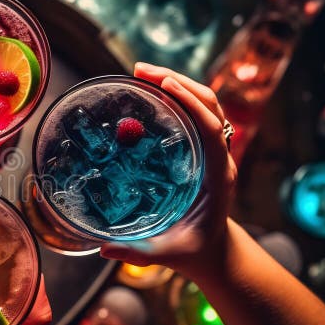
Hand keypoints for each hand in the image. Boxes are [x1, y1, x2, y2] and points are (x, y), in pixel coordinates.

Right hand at [100, 63, 237, 282]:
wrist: (215, 252)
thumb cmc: (194, 250)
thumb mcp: (167, 254)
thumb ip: (137, 253)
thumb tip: (104, 249)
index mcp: (216, 175)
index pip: (211, 127)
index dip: (191, 101)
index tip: (166, 83)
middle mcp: (219, 157)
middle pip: (209, 104)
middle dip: (178, 81)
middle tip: (140, 70)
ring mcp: (214, 151)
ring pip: (205, 104)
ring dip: (178, 83)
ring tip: (143, 73)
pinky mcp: (204, 151)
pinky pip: (196, 114)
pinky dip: (177, 97)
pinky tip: (151, 94)